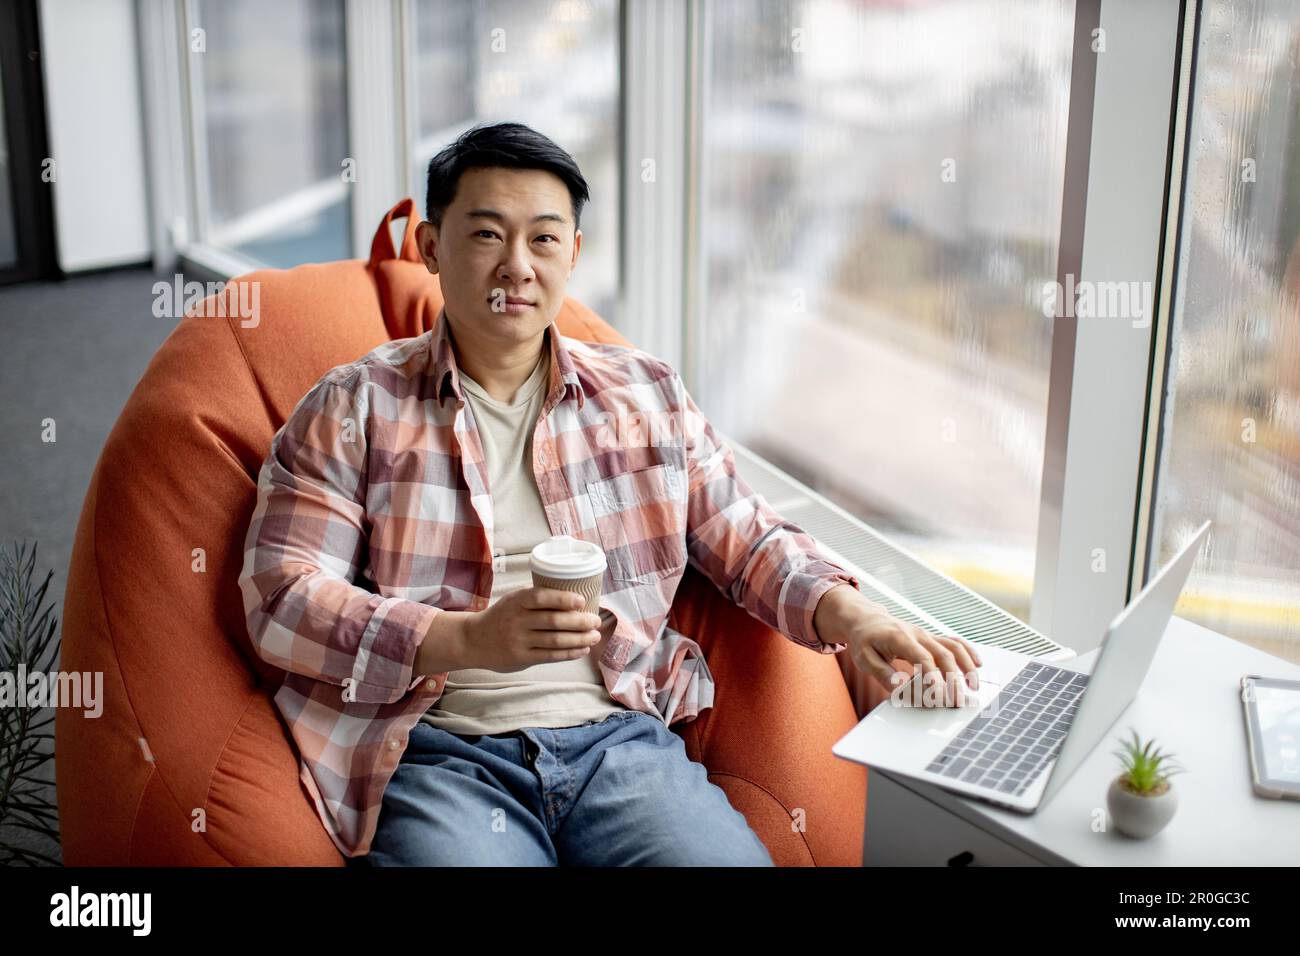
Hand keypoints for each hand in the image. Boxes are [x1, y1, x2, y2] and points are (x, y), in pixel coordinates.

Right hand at [461, 587, 603, 672]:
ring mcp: (519, 641)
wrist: (474, 640)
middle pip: (554, 621)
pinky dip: (570, 653)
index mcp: (516, 601)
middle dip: (580, 621)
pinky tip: (582, 649)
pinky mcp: (521, 658)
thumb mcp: (513, 600)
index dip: (563, 598)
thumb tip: (575, 598)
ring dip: (580, 639)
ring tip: (595, 636)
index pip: (542, 597)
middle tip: (596, 621)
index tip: (582, 601)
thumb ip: (537, 598)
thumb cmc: (501, 616)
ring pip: (555, 640)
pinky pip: (550, 656)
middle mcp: (517, 620)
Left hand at [815, 584, 981, 706]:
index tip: (938, 696)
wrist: (866, 619)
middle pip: (943, 655)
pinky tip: (978, 665)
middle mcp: (918, 635)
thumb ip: (882, 673)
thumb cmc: (864, 640)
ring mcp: (926, 635)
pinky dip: (968, 652)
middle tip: (956, 701)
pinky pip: (954, 642)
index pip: (923, 659)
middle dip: (953, 679)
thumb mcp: (864, 658)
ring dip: (966, 666)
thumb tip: (900, 687)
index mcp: (900, 638)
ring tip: (973, 686)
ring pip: (953, 646)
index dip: (933, 678)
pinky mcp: (931, 638)